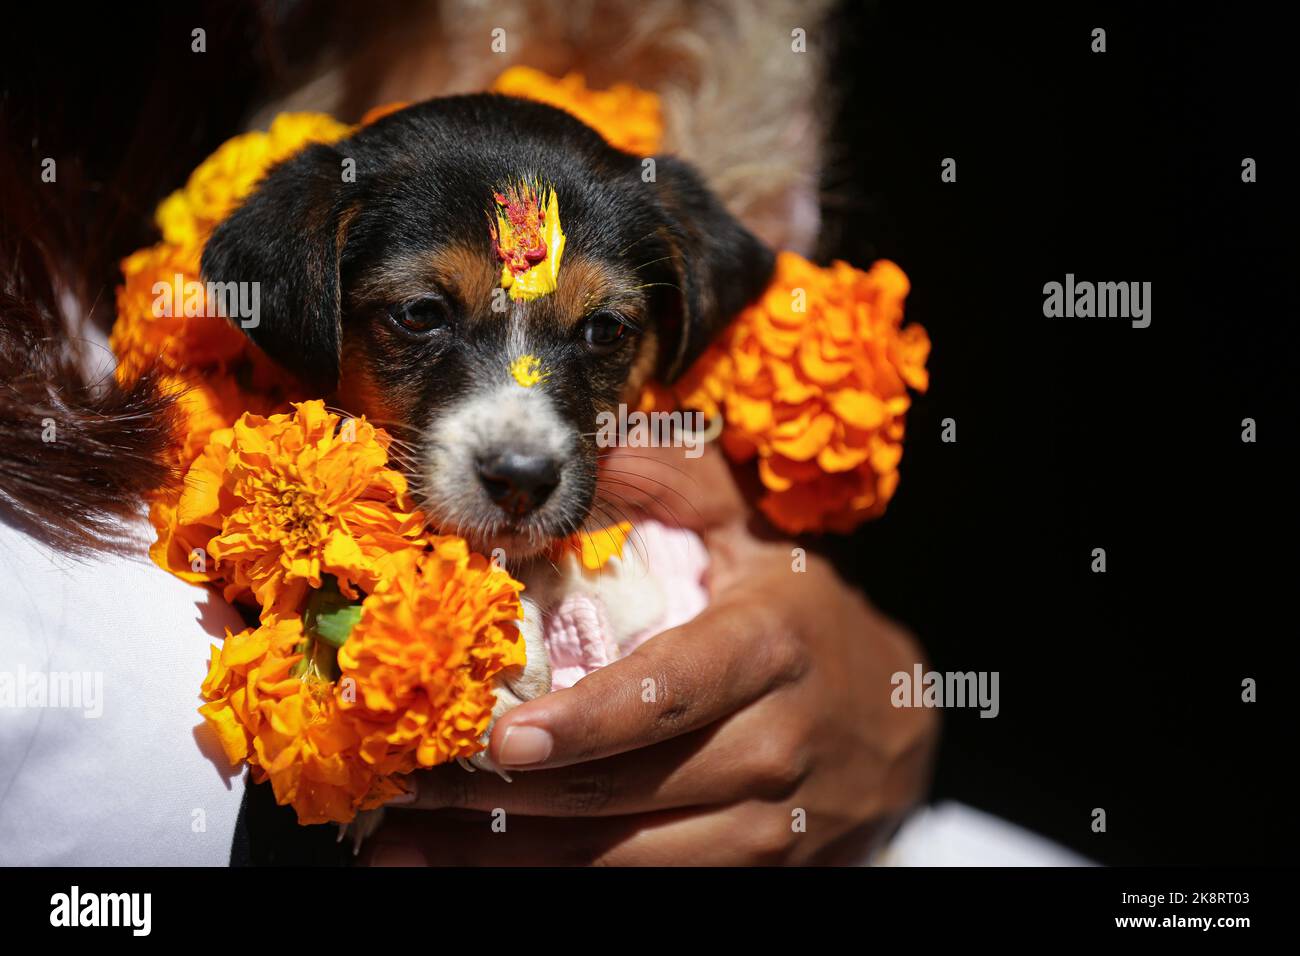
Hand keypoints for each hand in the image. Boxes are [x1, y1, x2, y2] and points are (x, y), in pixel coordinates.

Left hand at [363, 446, 936, 864]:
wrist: (898, 728)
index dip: (586, 722)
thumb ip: (676, 481)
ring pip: (619, 860)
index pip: (669, 691)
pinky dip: (551, 886)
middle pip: (622, 789)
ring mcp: (766, 827)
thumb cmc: (806, 616)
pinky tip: (477, 872)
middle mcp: (770, 746)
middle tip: (396, 786)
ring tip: (404, 844)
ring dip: (504, 858)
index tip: (497, 739)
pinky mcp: (755, 877)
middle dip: (499, 795)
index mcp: (768, 647)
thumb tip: (582, 447)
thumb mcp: (758, 534)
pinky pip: (640, 891)